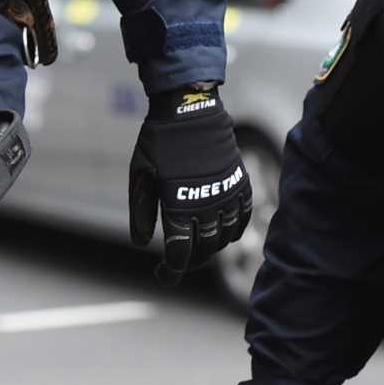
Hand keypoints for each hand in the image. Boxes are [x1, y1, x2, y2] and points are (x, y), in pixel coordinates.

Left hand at [129, 86, 249, 279]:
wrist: (189, 108)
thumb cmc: (159, 142)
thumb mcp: (140, 176)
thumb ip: (141, 212)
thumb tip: (142, 243)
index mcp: (178, 205)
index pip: (179, 253)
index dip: (171, 271)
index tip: (163, 276)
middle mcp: (206, 204)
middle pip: (204, 249)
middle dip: (190, 261)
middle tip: (179, 262)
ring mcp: (226, 193)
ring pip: (225, 236)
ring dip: (212, 246)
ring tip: (200, 246)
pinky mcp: (240, 182)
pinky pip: (243, 215)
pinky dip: (235, 228)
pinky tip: (225, 231)